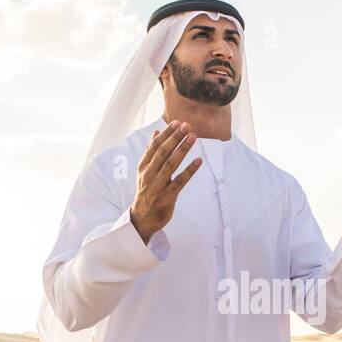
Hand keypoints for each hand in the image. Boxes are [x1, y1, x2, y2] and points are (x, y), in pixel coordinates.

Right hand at [130, 120, 202, 244]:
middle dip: (175, 137)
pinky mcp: (168, 196)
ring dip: (183, 149)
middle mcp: (149, 174)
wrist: (142, 218)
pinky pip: (180, 181)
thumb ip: (150, 152)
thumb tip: (155, 133)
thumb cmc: (146, 192)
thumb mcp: (144, 171)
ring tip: (193, 137)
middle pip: (163, 152)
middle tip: (187, 126)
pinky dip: (190, 170)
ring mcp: (158, 185)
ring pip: (171, 164)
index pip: (155, 146)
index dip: (166, 133)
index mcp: (143, 166)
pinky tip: (198, 160)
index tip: (177, 123)